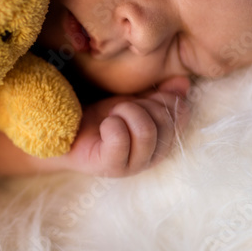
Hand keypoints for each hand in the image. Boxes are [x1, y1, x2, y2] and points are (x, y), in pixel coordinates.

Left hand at [64, 78, 191, 177]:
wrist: (67, 130)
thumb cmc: (102, 117)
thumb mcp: (134, 101)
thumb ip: (160, 95)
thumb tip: (184, 82)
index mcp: (163, 140)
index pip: (181, 114)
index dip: (161, 97)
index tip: (139, 98)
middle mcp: (152, 157)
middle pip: (164, 122)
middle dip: (140, 104)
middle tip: (119, 108)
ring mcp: (132, 166)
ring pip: (146, 130)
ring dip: (125, 112)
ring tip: (111, 116)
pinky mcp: (111, 167)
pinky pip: (121, 140)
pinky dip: (111, 125)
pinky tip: (104, 126)